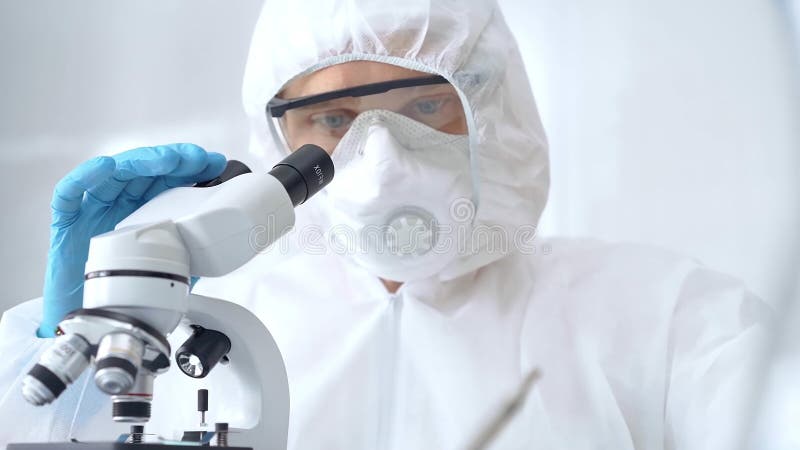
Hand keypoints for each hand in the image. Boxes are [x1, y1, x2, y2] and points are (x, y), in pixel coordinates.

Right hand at [39, 143, 225, 336]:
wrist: (96, 312)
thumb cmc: (127, 284)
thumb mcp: (169, 265)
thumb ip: (190, 252)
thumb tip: (221, 246)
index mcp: (146, 206)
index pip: (168, 177)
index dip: (190, 167)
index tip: (215, 163)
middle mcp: (121, 201)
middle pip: (146, 170)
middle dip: (174, 160)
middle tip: (198, 159)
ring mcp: (94, 207)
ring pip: (116, 173)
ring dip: (142, 162)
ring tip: (166, 160)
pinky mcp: (68, 219)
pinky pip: (71, 192)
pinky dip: (87, 176)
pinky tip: (106, 167)